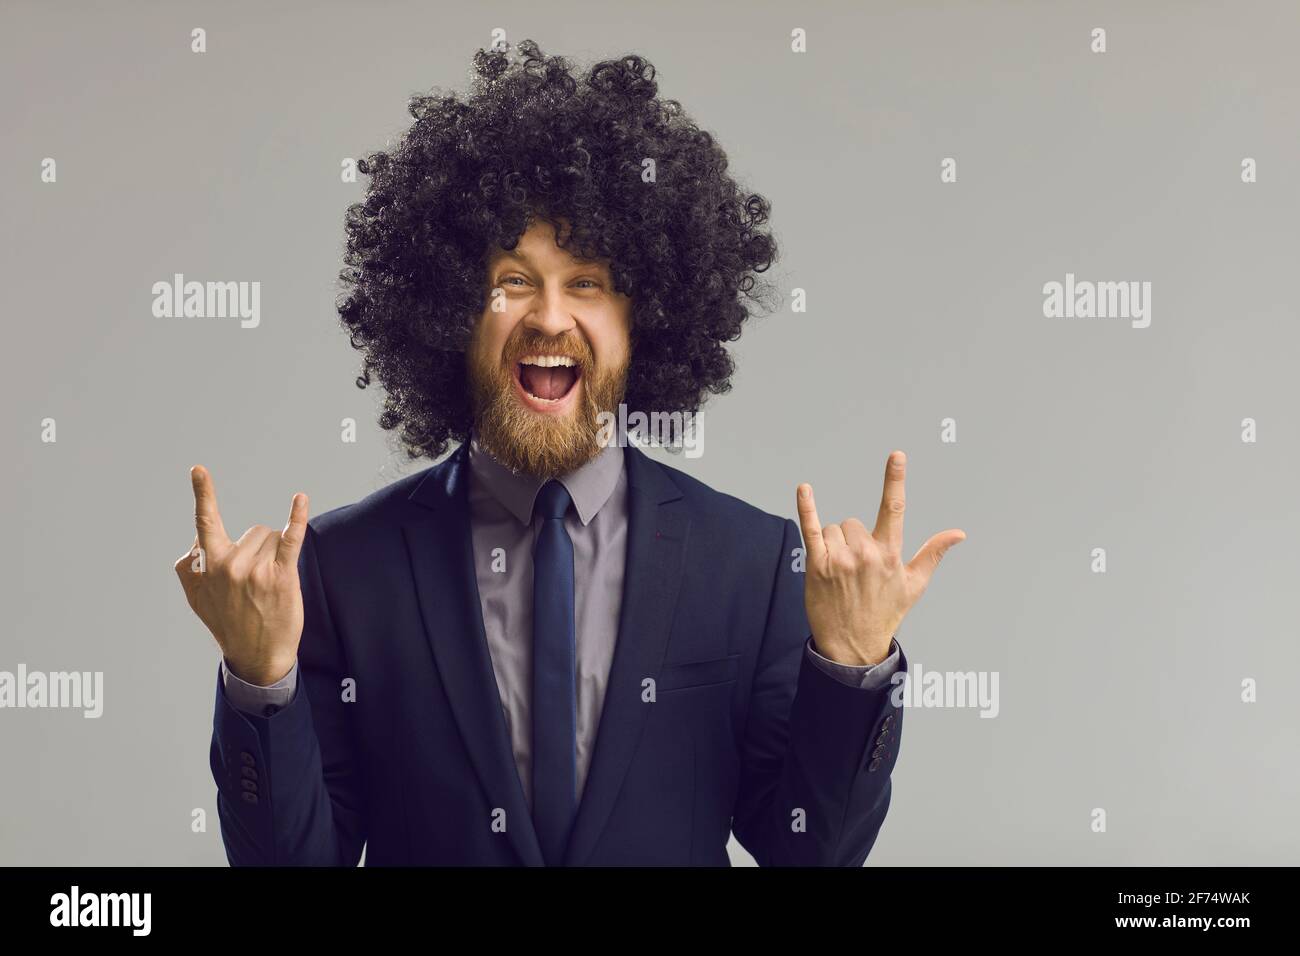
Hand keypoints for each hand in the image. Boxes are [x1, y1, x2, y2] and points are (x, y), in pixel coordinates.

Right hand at [173, 465, 308, 685]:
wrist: (257, 656)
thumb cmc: (228, 624)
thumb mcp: (197, 599)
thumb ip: (190, 568)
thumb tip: (194, 545)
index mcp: (208, 565)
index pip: (204, 523)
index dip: (203, 494)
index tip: (199, 470)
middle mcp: (229, 564)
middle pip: (254, 531)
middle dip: (259, 550)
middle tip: (257, 583)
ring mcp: (255, 570)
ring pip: (273, 537)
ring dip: (276, 555)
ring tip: (270, 586)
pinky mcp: (281, 576)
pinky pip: (290, 539)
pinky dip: (296, 517)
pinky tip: (300, 499)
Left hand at [796, 451, 964, 665]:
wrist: (853, 646)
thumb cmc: (885, 613)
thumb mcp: (914, 585)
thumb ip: (933, 553)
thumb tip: (958, 533)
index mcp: (890, 555)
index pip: (894, 509)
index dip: (895, 480)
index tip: (897, 456)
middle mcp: (865, 554)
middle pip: (853, 523)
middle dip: (853, 539)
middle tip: (855, 570)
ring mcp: (840, 560)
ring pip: (833, 529)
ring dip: (834, 545)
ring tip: (840, 573)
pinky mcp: (817, 566)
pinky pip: (811, 529)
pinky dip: (806, 508)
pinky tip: (804, 489)